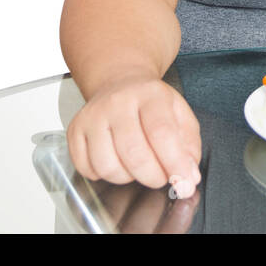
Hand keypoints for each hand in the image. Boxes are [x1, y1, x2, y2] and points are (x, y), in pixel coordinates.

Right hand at [67, 68, 203, 196]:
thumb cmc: (151, 103)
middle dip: (153, 176)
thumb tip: (188, 176)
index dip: (175, 164)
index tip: (184, 183)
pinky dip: (103, 175)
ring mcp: (93, 116)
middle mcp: (118, 102)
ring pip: (107, 166)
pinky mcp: (75, 130)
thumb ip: (189, 144)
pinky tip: (116, 161)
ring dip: (128, 177)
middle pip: (133, 153)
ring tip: (137, 166)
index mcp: (149, 95)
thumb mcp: (180, 113)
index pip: (161, 133)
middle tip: (161, 176)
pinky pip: (86, 168)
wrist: (119, 83)